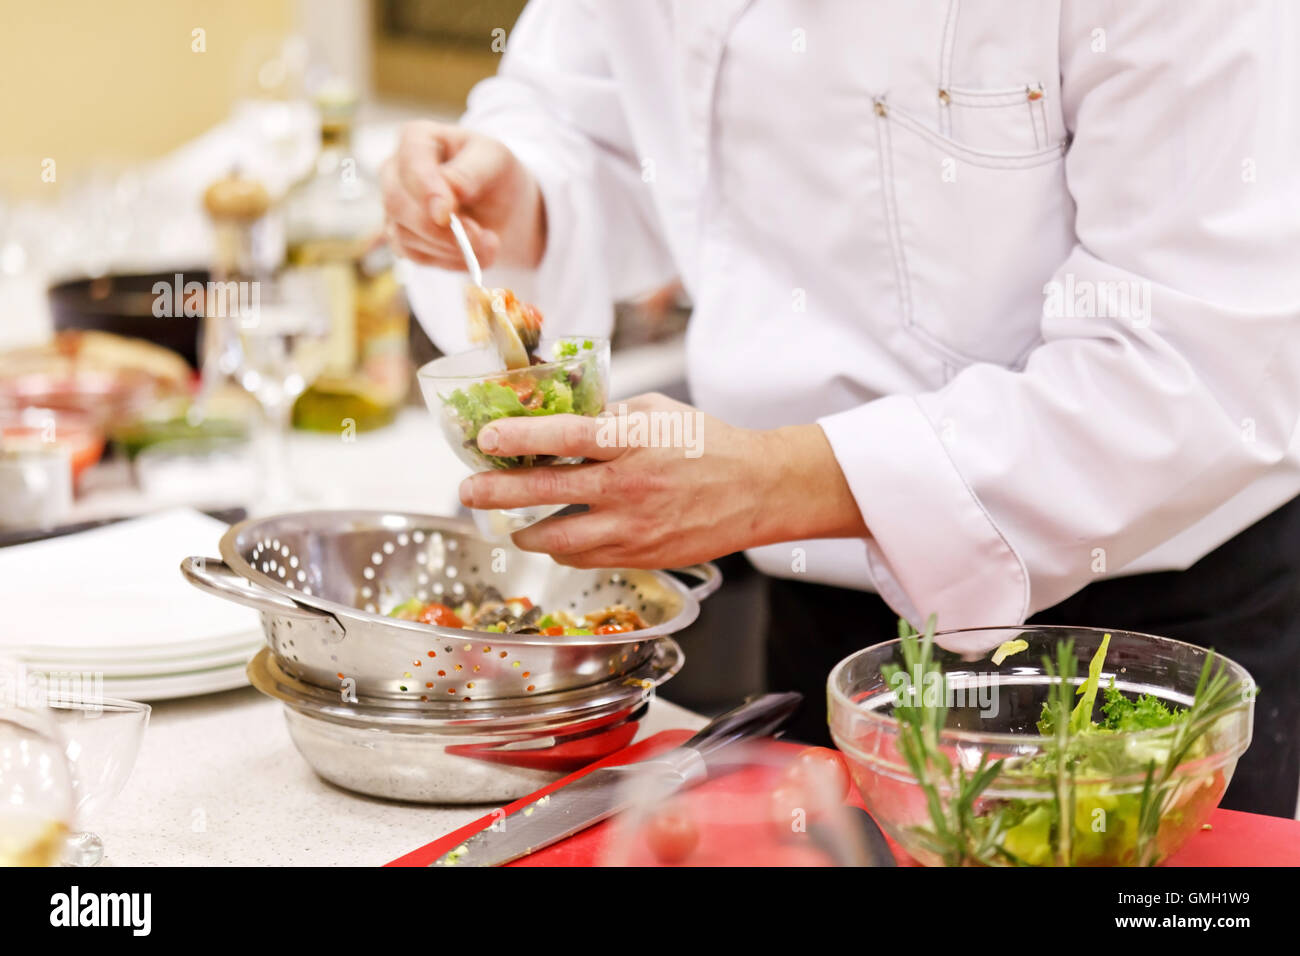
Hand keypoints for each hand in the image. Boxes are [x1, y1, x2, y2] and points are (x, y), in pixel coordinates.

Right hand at [381, 120, 545, 269]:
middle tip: (482, 238)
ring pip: (405, 236)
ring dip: (452, 248)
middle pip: (397, 204)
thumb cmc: (494, 172)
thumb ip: (471, 172)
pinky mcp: (401, 238)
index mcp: (416, 139)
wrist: (502, 205)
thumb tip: (451, 191)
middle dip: (441, 230)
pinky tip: (473, 253)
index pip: (410, 163)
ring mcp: (394, 207)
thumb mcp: (495, 160)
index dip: (426, 191)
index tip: (446, 215)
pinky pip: (415, 257)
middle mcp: (395, 171)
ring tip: (488, 242)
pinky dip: (449, 261)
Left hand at [457, 393, 867, 567]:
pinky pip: (586, 558)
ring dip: (525, 532)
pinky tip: (553, 539)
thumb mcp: (659, 411)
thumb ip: (610, 414)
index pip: (567, 437)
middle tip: (469, 490)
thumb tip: (560, 414)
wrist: (757, 491)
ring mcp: (635, 527)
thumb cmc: (707, 444)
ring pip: (560, 539)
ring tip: (507, 524)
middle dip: (498, 493)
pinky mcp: (641, 555)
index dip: (521, 438)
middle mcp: (629, 486)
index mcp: (633, 441)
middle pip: (548, 492)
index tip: (486, 438)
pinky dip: (562, 550)